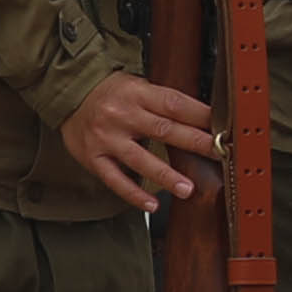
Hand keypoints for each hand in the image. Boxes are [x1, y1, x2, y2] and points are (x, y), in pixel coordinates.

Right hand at [62, 71, 220, 208]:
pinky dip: (134, 194)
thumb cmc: (113, 92)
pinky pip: (115, 179)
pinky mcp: (93, 157)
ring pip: (140, 159)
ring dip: (166, 176)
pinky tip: (151, 205)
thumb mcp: (139, 86)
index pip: (175, 104)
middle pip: (164, 130)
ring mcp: (107, 138)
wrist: (69, 93)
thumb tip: (203, 120)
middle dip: (194, 142)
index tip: (223, 127)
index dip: (201, 115)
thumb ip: (164, 103)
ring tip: (188, 189)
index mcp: (138, 93)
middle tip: (218, 154)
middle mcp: (123, 115)